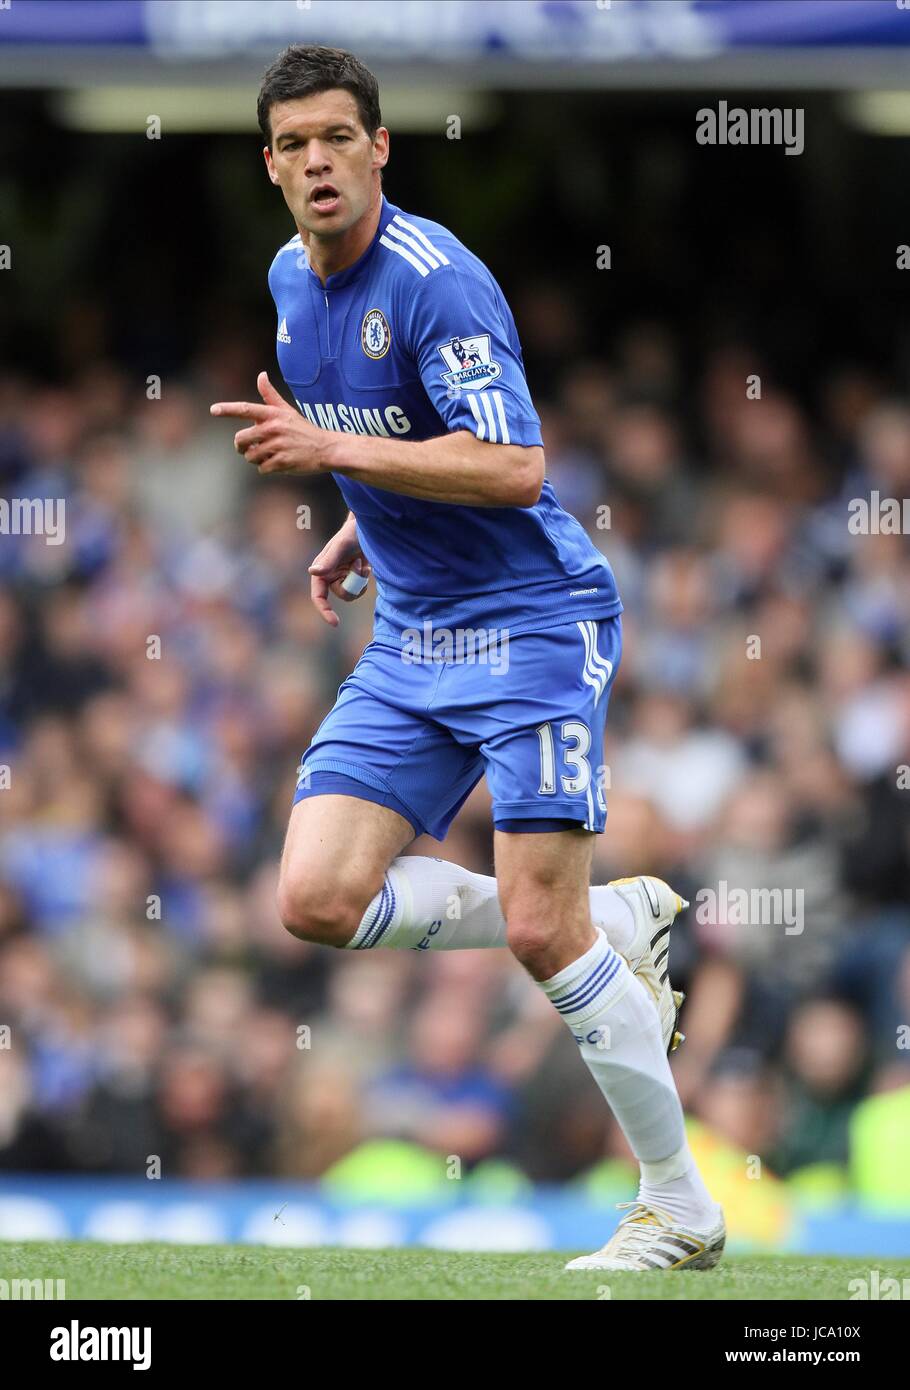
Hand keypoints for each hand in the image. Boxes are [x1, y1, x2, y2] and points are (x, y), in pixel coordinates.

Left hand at [210, 372, 331, 473]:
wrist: (325, 449)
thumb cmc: (303, 430)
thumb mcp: (287, 410)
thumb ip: (270, 395)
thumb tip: (261, 375)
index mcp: (273, 415)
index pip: (246, 409)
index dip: (228, 409)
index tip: (213, 409)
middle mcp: (274, 428)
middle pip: (240, 439)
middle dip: (242, 446)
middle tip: (250, 447)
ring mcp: (278, 446)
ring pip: (250, 456)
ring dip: (256, 458)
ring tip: (269, 454)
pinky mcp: (282, 462)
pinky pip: (262, 468)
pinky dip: (266, 468)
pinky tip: (277, 463)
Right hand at [308, 520, 371, 626]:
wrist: (368, 527)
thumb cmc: (352, 532)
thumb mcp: (342, 545)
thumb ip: (329, 560)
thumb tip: (313, 572)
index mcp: (321, 570)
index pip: (318, 596)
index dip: (325, 611)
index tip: (336, 623)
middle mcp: (329, 575)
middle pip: (341, 595)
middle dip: (353, 584)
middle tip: (358, 565)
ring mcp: (341, 577)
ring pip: (351, 594)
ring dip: (360, 581)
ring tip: (362, 563)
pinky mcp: (352, 577)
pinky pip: (359, 590)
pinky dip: (364, 580)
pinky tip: (365, 565)